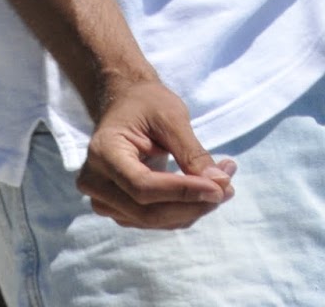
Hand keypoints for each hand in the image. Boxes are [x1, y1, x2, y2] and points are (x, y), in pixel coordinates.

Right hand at [76, 78, 235, 229]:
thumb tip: (220, 184)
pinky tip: (206, 191)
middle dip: (193, 204)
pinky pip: (156, 219)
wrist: (125, 103)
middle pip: (148, 211)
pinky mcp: (120, 210)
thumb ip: (192, 152)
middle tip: (229, 187)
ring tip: (224, 183)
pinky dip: (184, 209)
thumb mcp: (170, 116)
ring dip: (193, 208)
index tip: (219, 186)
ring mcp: (104, 201)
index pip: (142, 186)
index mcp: (103, 153)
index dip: (182, 191)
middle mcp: (95, 183)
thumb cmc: (146, 103)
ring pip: (155, 220)